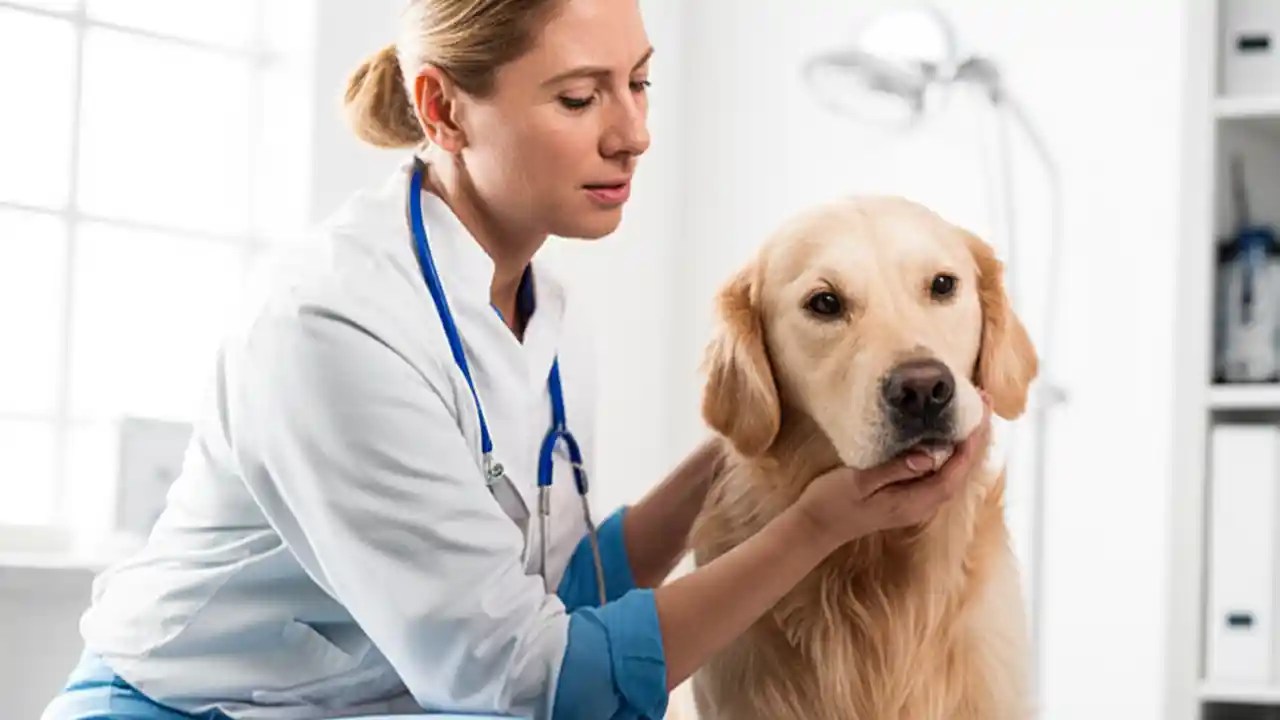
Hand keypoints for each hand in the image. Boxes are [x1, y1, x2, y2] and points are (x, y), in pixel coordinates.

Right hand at [796, 394, 993, 549]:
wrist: (815, 527)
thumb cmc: (832, 503)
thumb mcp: (858, 483)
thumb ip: (893, 470)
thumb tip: (929, 456)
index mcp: (915, 502)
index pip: (955, 470)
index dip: (972, 441)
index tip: (981, 412)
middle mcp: (923, 504)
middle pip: (962, 469)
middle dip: (976, 435)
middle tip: (985, 400)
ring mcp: (917, 501)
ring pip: (953, 469)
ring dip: (966, 441)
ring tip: (975, 411)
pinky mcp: (909, 495)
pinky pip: (941, 470)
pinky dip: (951, 449)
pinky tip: (949, 433)